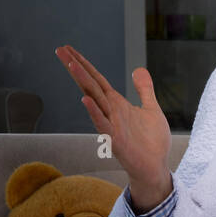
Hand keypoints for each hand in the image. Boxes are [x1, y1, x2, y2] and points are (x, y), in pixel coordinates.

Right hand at [55, 43, 170, 190]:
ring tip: (70, 65)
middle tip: (60, 50)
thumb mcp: (151, 109)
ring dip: (82, 82)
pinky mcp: (115, 141)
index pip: (96, 79)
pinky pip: (102, 125)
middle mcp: (111, 112)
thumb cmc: (153, 142)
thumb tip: (138, 69)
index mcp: (117, 104)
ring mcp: (111, 126)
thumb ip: (144, 89)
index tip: (68, 49)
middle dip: (76, 67)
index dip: (84, 63)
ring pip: (94, 100)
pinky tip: (85, 100)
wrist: (155, 168)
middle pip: (90, 84)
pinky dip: (94, 113)